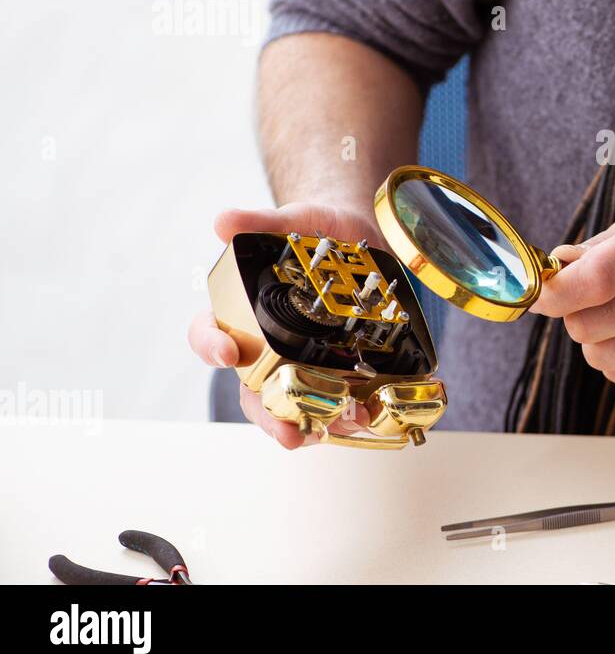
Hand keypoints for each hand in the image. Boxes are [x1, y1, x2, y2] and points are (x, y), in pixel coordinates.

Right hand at [187, 202, 385, 448]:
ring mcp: (304, 359)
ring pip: (296, 405)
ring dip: (315, 423)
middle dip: (268, 417)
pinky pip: (337, 398)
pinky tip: (365, 416)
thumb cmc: (314, 230)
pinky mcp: (341, 364)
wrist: (361, 233)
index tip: (225, 353)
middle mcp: (267, 345)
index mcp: (242, 312)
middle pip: (254, 391)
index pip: (210, 334)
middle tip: (288, 433)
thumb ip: (261, 221)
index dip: (210, 345)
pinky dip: (348, 412)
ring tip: (336, 428)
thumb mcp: (292, 220)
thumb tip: (224, 222)